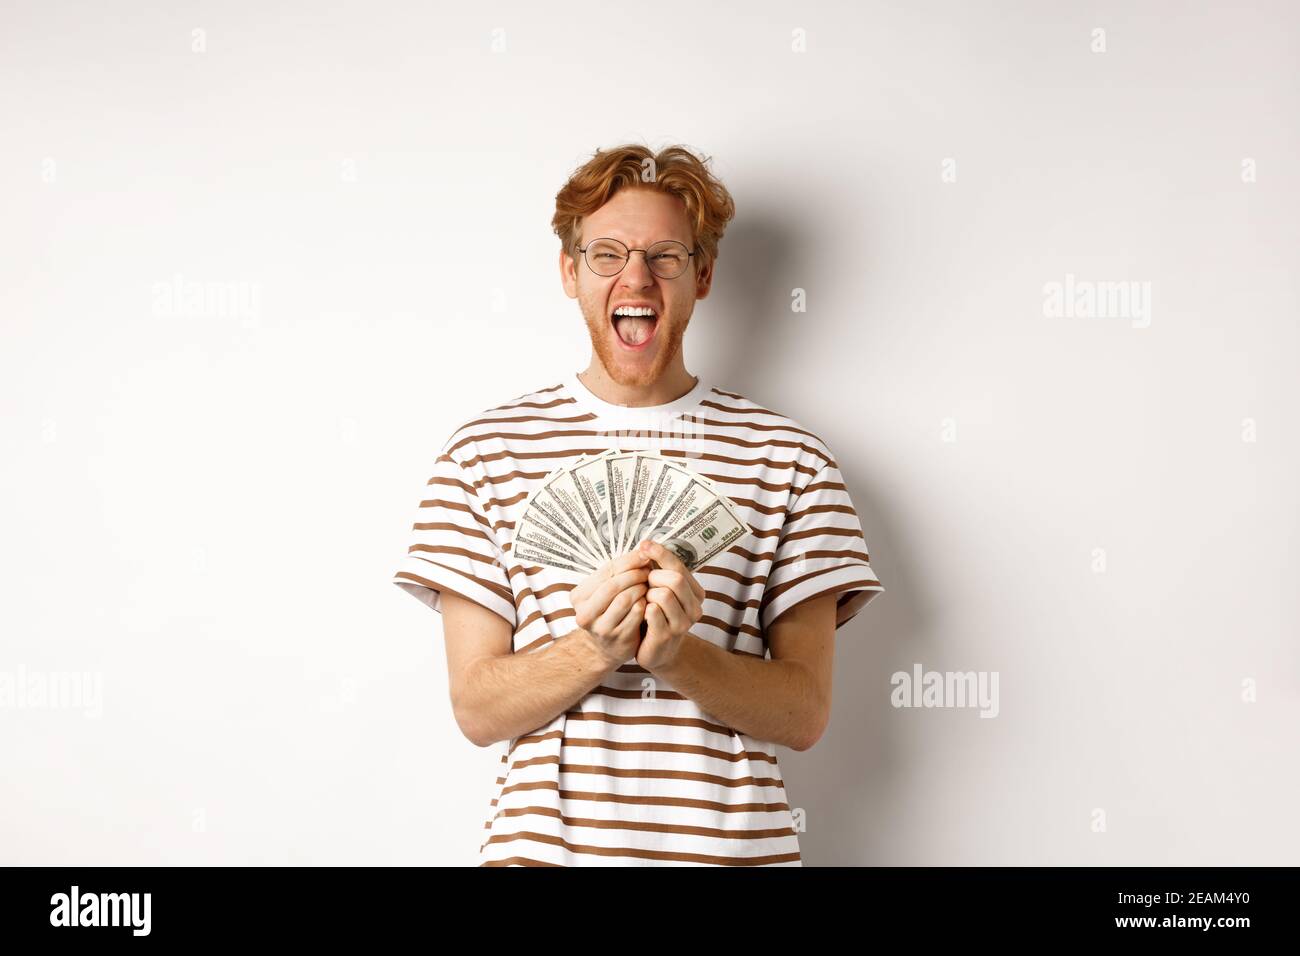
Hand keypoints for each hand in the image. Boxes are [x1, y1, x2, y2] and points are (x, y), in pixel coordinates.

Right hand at [569, 550, 650, 668]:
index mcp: (578, 597)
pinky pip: (636, 614)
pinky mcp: (618, 639)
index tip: (643, 555)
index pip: (606, 571)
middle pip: (613, 585)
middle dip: (634, 574)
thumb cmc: (608, 611)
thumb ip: (618, 572)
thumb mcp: (604, 590)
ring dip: (640, 589)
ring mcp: (601, 628)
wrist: (607, 647)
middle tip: (647, 571)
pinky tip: (648, 601)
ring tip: (647, 585)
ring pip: (625, 599)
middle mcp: (585, 613)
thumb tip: (642, 551)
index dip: (628, 561)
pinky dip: (644, 604)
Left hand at [634, 539, 704, 670]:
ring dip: (648, 594)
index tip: (644, 545)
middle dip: (654, 577)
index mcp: (695, 593)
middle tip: (644, 583)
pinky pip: (652, 612)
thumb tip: (646, 546)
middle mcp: (694, 608)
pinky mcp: (666, 636)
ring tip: (644, 600)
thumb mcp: (662, 591)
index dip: (661, 553)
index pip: (679, 566)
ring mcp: (682, 624)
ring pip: (663, 594)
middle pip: (676, 579)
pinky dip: (643, 607)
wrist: (656, 651)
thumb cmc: (656, 616)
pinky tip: (640, 611)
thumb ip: (659, 571)